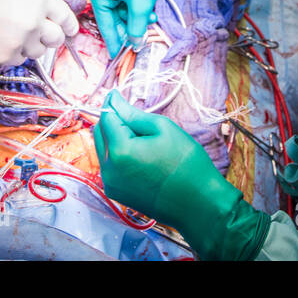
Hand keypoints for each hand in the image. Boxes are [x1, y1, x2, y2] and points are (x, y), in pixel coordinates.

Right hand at [86, 0, 197, 55]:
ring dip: (138, 17)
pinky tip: (151, 9)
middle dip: (130, 27)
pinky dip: (140, 7)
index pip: (105, 25)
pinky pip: (130, 1)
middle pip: (115, 19)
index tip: (117, 56)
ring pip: (124, 10)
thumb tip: (136, 43)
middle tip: (141, 39)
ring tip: (151, 19)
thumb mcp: (140, 5)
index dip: (113, 42)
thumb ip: (136, 28)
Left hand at [95, 93, 269, 259]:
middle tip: (136, 119)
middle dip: (113, 121)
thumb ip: (133, 114)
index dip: (112, 103)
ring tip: (142, 139)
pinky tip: (140, 155)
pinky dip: (117, 154)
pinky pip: (108, 165)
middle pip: (100, 133)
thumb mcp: (163, 129)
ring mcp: (110, 184)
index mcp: (119, 151)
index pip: (107, 117)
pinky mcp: (115, 193)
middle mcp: (108, 169)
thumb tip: (113, 100)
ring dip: (115, 138)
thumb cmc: (186, 163)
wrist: (197, 203)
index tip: (118, 94)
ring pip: (102, 149)